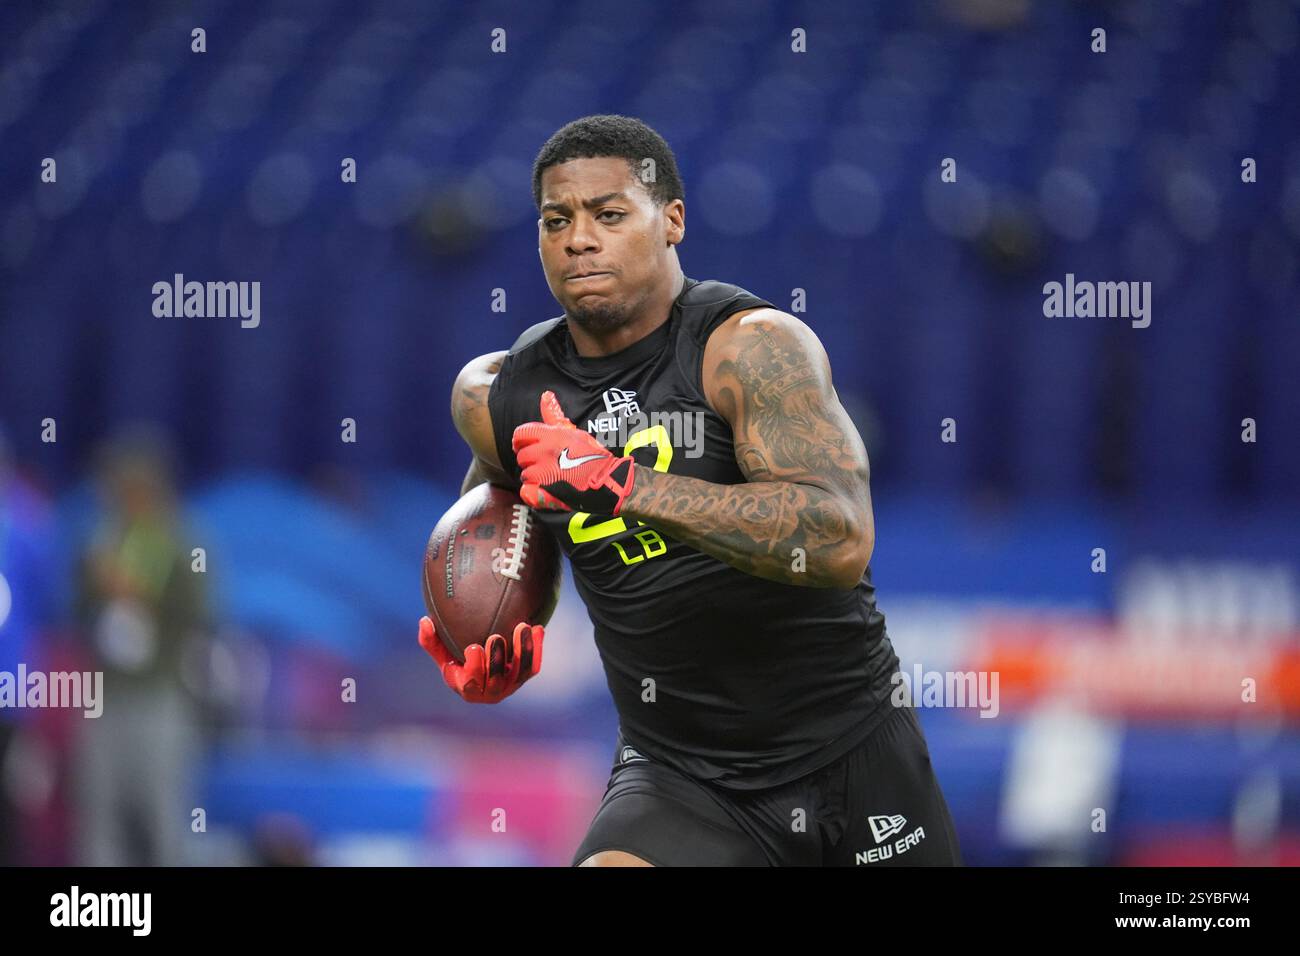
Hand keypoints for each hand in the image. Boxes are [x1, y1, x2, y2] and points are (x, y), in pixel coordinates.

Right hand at [417, 616, 542, 703]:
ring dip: (523, 650)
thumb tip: (425, 622)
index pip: (472, 683)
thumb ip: (431, 641)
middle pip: (497, 680)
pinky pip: (533, 665)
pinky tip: (537, 628)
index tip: (473, 647)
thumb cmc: (457, 659)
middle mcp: (491, 692)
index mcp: (468, 689)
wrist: (483, 662)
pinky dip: (536, 647)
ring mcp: (510, 685)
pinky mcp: (524, 676)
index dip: (474, 667)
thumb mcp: (443, 653)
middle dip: (497, 660)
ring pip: (521, 672)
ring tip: (522, 626)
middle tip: (495, 636)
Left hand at [511, 390, 635, 513]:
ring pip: (524, 474)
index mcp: (551, 436)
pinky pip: (526, 490)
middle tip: (543, 464)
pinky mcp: (546, 490)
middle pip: (521, 456)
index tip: (524, 446)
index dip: (520, 441)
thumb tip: (545, 395)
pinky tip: (545, 490)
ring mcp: (545, 471)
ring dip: (533, 477)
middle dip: (529, 461)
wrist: (606, 480)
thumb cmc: (591, 456)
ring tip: (549, 478)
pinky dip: (532, 492)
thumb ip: (554, 416)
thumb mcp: (573, 432)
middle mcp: (545, 451)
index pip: (520, 434)